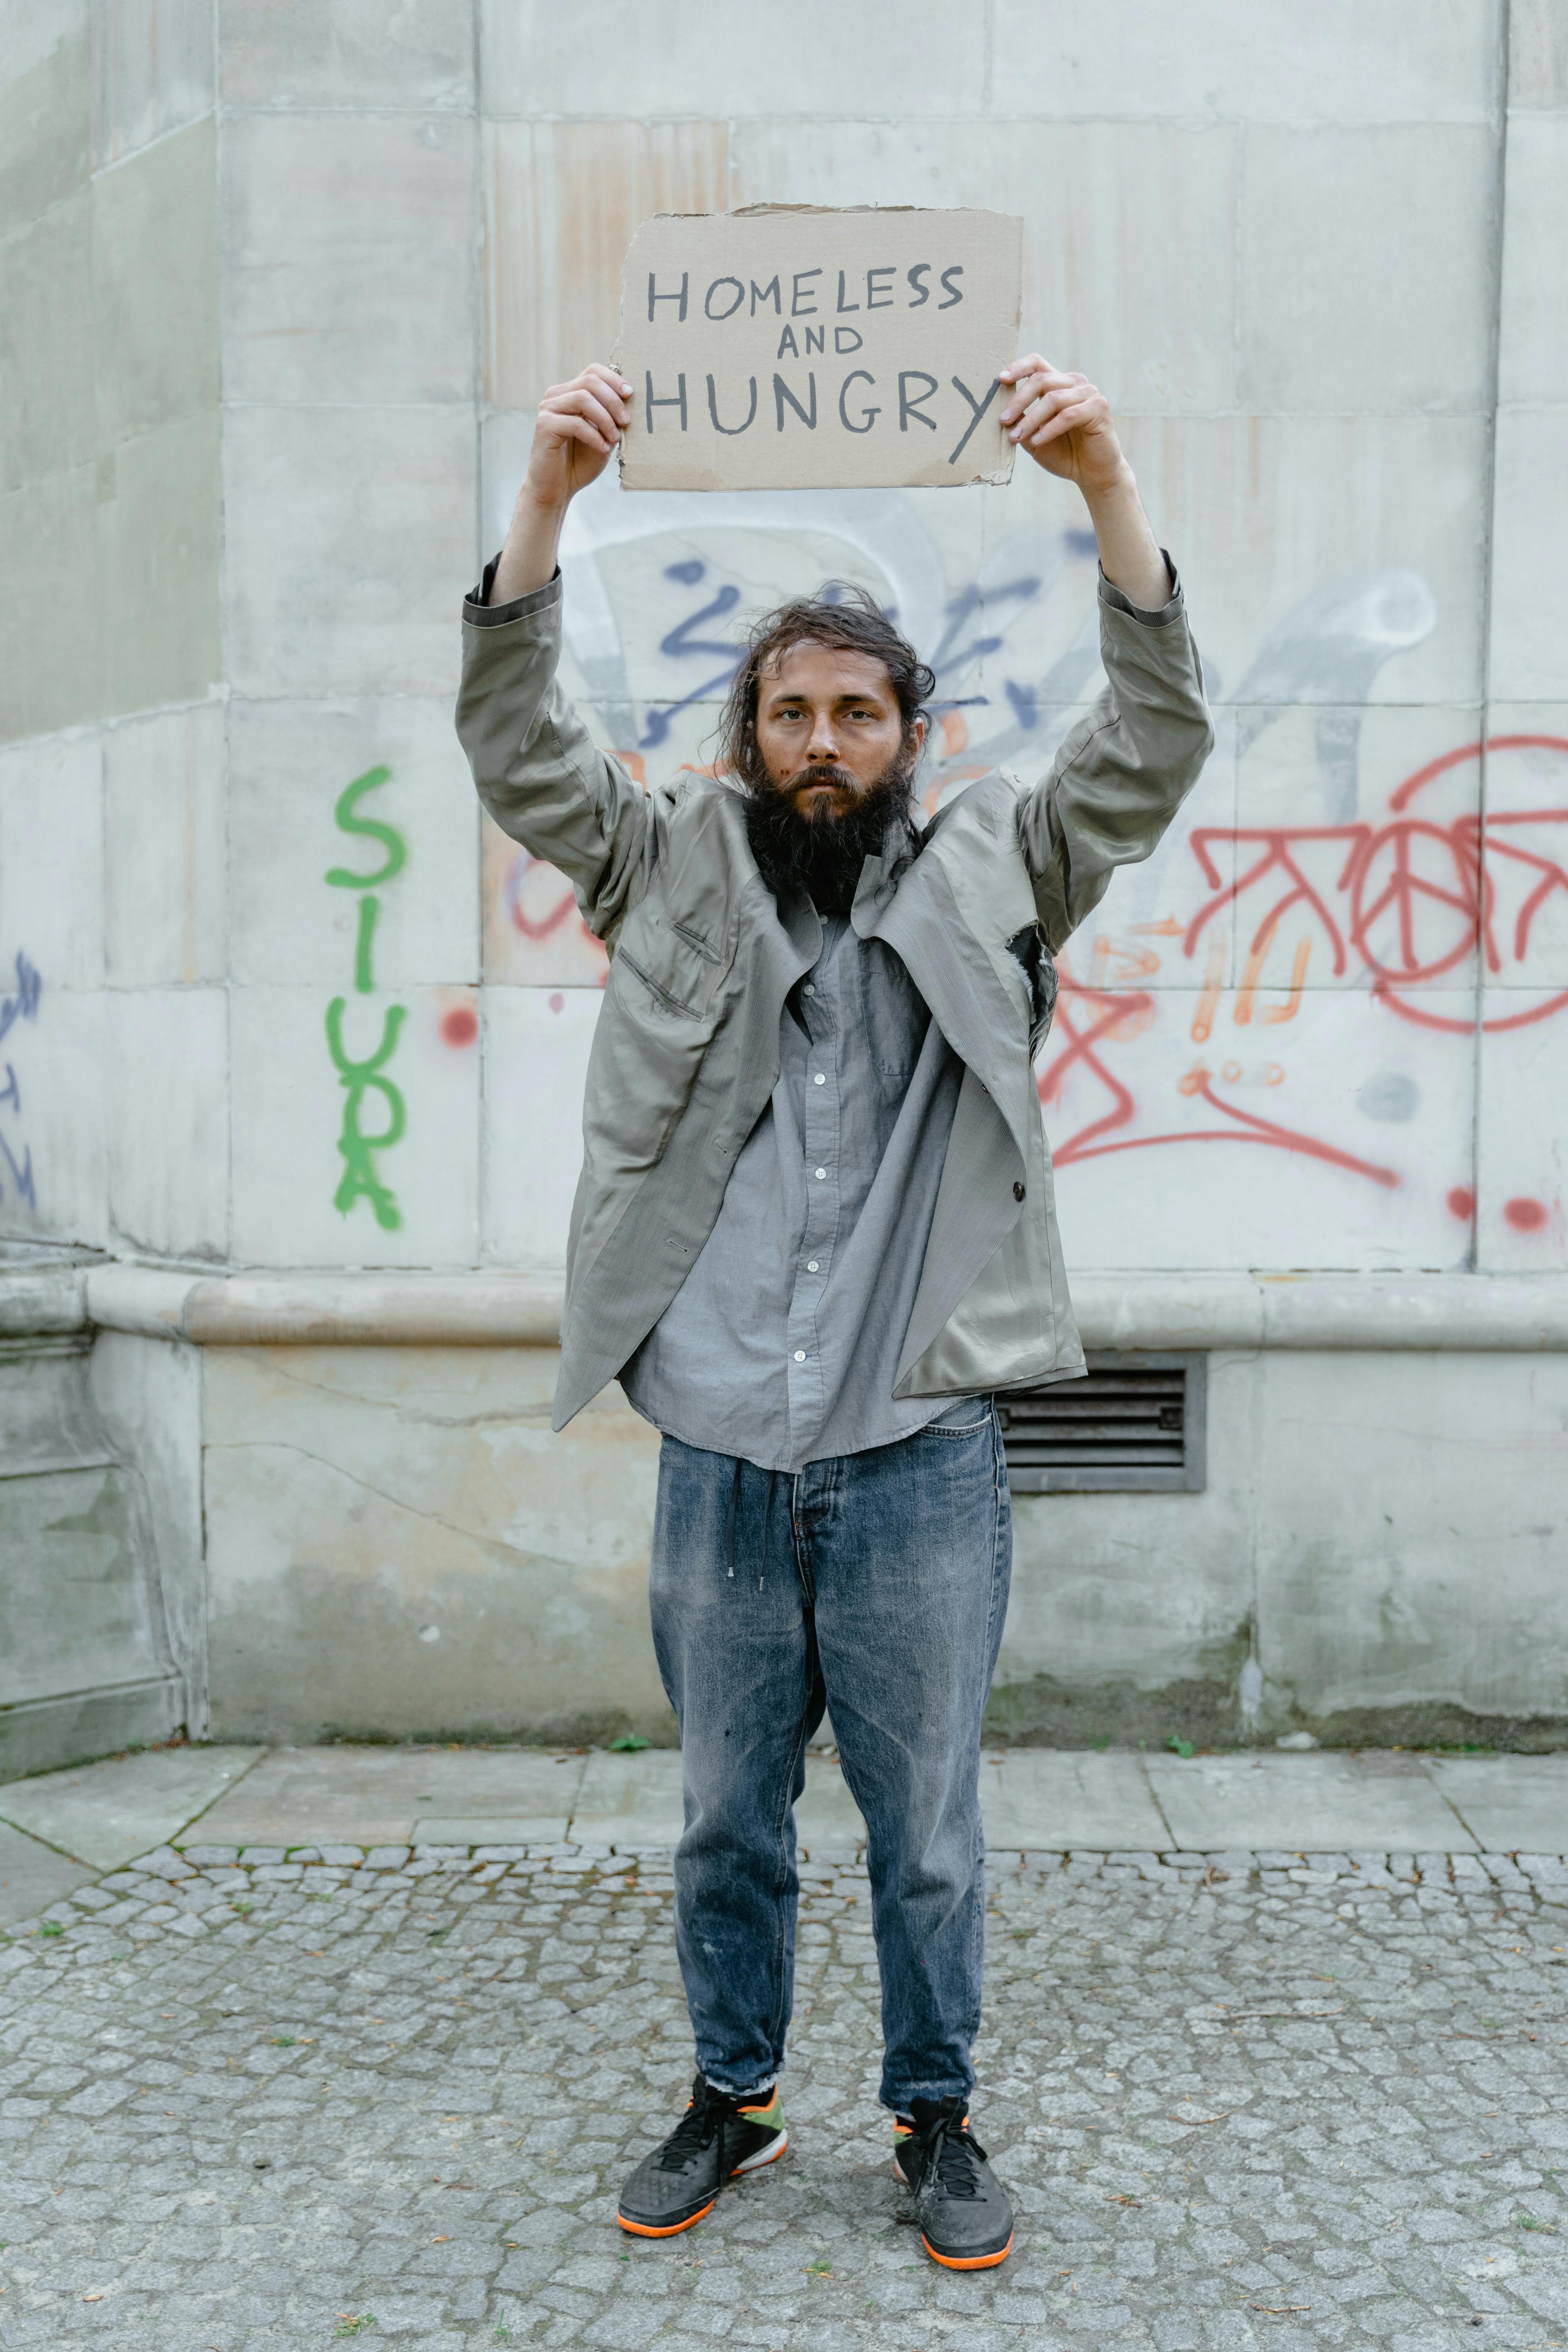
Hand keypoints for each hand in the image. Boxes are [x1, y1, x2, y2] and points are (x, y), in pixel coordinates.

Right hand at [522, 362, 632, 512]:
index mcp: (570, 393)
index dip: (614, 379)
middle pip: (590, 381)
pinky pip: (575, 423)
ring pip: (583, 398)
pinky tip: (603, 448)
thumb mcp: (603, 436)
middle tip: (626, 422)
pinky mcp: (544, 425)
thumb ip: (611, 418)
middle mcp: (557, 396)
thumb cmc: (580, 463)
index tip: (630, 394)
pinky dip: (594, 436)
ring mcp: (548, 408)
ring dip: (605, 418)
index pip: (593, 372)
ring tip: (615, 438)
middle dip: (613, 400)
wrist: (556, 489)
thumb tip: (630, 402)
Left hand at [998, 357, 1130, 498]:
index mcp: (1059, 384)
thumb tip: (1000, 412)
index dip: (1018, 368)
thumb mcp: (1034, 438)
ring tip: (1016, 438)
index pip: (1037, 364)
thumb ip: (1021, 423)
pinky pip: (1068, 415)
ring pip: (1052, 399)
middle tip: (1003, 420)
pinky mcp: (1098, 407)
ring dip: (1031, 420)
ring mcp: (1089, 393)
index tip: (1000, 380)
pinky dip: (1049, 429)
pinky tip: (1037, 441)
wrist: (1093, 474)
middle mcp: (1075, 383)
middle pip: (1041, 380)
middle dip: (1018, 401)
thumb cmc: (1064, 454)